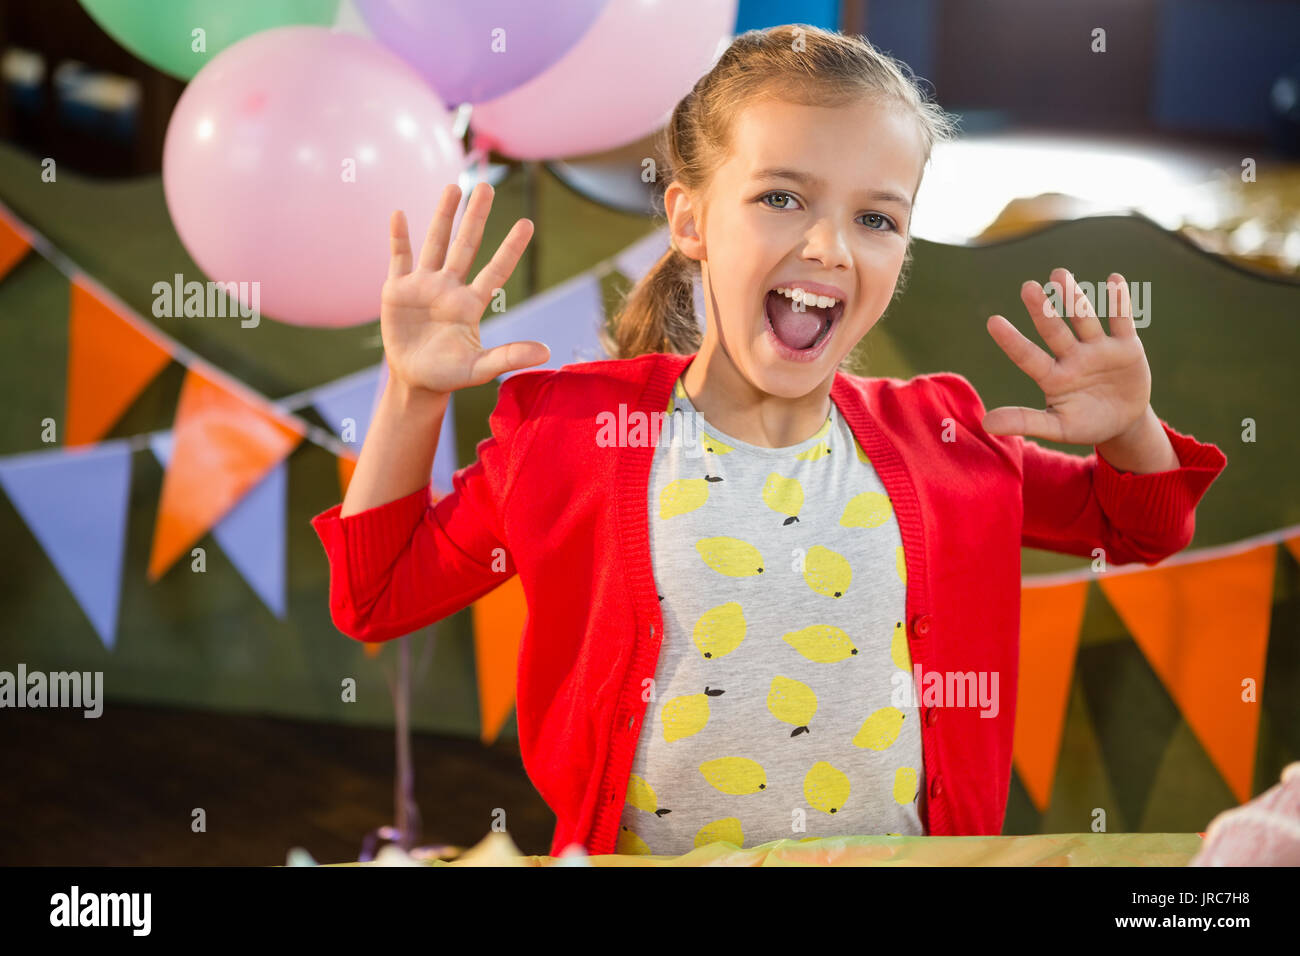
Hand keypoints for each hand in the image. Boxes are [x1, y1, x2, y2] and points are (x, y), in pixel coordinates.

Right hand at [381, 181, 548, 394]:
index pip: (495, 270)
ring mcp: (424, 285)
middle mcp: (450, 287)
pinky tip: (399, 214)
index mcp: (471, 303)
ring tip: (454, 187)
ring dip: (443, 216)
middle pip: (466, 245)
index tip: (527, 223)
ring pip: (435, 243)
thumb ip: (509, 357)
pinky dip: (398, 237)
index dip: (510, 248)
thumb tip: (547, 353)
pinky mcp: (397, 289)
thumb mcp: (480, 368)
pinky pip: (399, 258)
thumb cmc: (449, 373)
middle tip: (487, 185)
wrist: (415, 379)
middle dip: (476, 216)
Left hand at [982, 268, 1150, 445]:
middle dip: (1042, 310)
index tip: (993, 321)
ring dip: (1073, 297)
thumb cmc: (1085, 424)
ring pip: (1084, 319)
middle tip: (1027, 287)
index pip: (1027, 356)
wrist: (1124, 423)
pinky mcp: (1126, 346)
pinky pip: (1122, 321)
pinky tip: (1114, 280)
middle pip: (1054, 330)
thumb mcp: (1057, 428)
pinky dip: (1119, 301)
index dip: (1011, 341)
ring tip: (1059, 275)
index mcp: (1052, 377)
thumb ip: (1024, 422)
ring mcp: (1098, 349)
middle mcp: (1072, 357)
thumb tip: (986, 424)